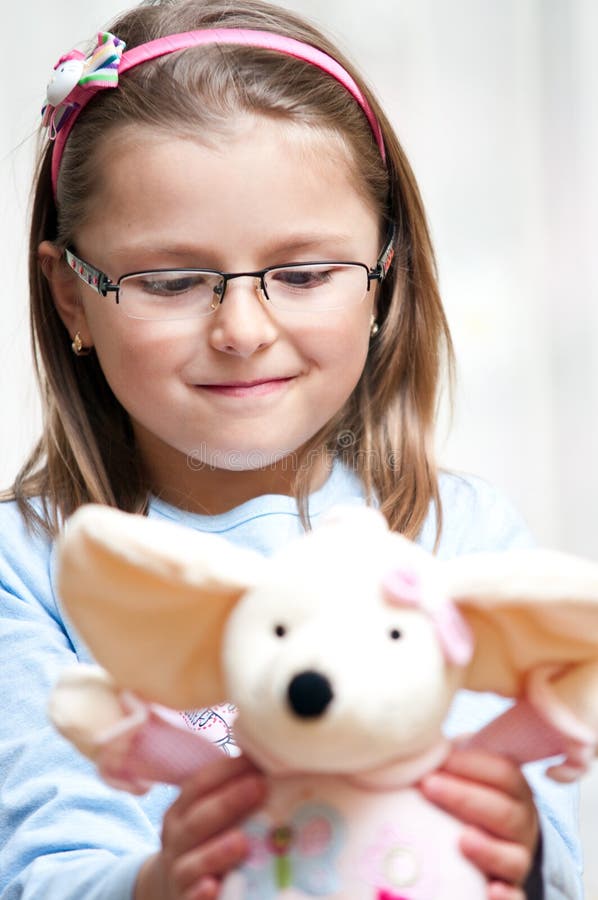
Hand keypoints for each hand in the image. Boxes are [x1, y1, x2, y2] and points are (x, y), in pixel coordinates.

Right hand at [135, 754, 266, 899]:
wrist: (170, 887)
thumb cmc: (203, 841)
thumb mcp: (207, 814)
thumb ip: (230, 792)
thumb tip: (271, 760)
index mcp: (181, 810)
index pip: (199, 785)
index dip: (225, 771)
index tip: (254, 759)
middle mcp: (176, 839)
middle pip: (198, 819)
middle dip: (228, 803)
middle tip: (259, 786)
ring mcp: (178, 872)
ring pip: (192, 862)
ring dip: (216, 852)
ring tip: (242, 841)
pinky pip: (190, 898)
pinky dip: (200, 893)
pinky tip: (213, 887)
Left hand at [419, 748, 539, 899]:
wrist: (494, 836)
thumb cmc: (470, 793)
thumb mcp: (466, 771)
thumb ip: (451, 758)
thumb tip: (417, 744)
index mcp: (514, 789)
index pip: (503, 773)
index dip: (472, 764)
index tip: (438, 759)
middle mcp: (521, 823)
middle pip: (503, 812)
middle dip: (465, 798)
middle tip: (429, 785)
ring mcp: (518, 857)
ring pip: (513, 856)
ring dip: (488, 849)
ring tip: (462, 840)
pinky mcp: (511, 887)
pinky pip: (517, 897)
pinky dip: (507, 897)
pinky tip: (490, 891)